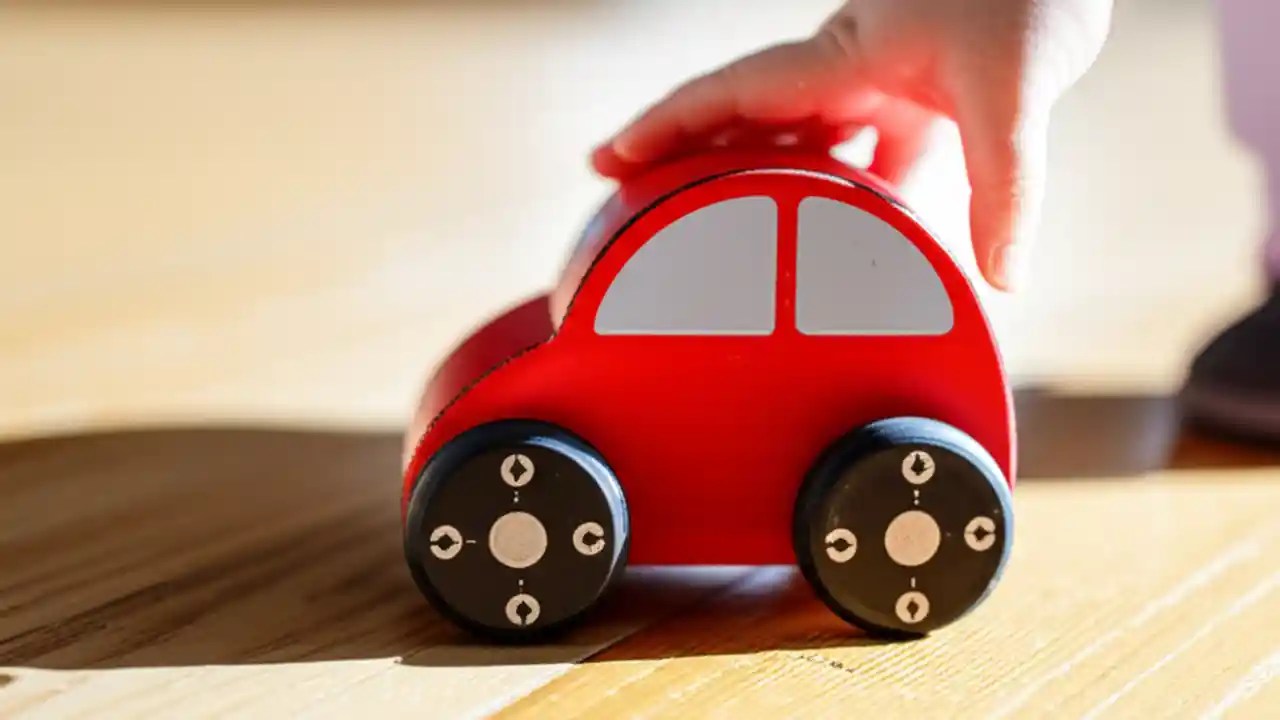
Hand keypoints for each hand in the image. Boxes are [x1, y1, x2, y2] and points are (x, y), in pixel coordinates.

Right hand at [592, 0, 1112, 289]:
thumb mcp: (1016, 91)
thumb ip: (1004, 186)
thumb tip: (998, 278)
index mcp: (843, 56)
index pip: (733, 94)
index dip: (666, 127)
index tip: (606, 160)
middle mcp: (846, 69)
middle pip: (742, 117)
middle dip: (680, 153)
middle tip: (622, 197)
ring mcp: (878, 83)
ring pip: (792, 138)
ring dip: (749, 176)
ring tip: (706, 225)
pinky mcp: (915, 100)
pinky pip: (857, 154)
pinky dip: (835, 193)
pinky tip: (829, 237)